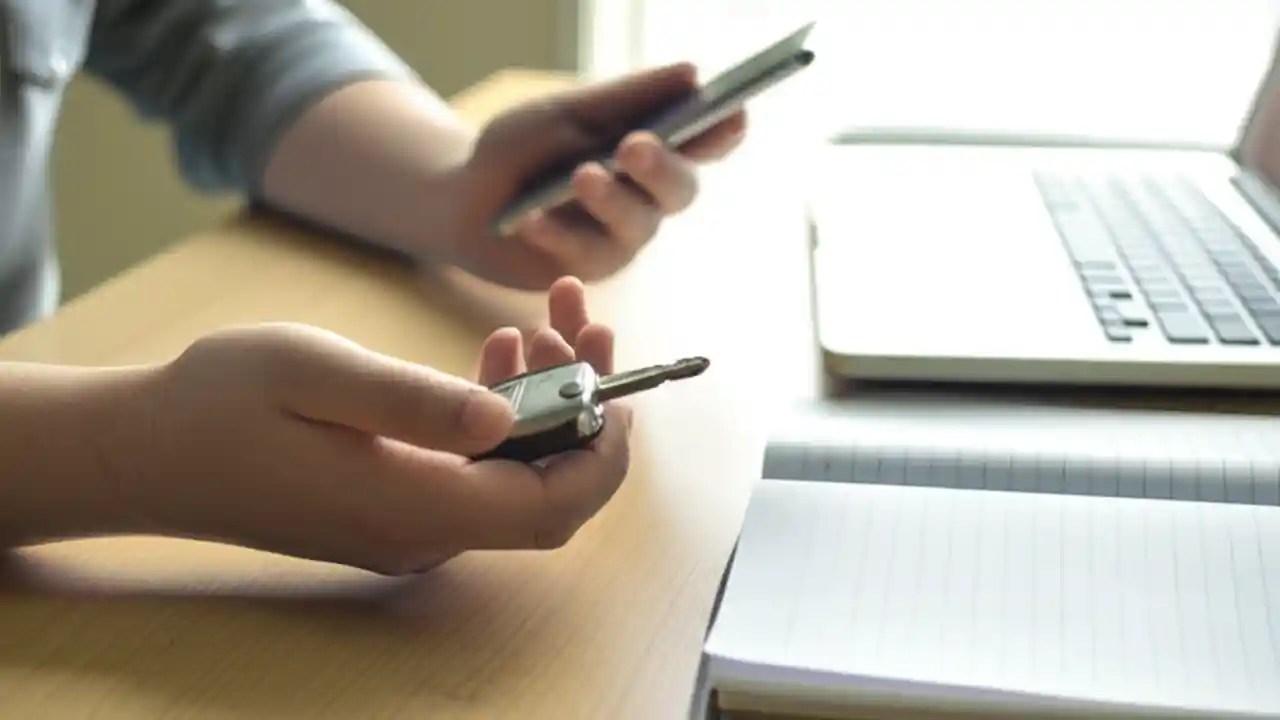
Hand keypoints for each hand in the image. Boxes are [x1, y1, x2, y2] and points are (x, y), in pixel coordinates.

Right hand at [132, 277, 629, 574]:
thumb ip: (414, 399)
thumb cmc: (217, 402)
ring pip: (509, 479)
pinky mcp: (388, 511)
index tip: (625, 389)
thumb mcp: (315, 372)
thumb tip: (505, 416)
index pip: (548, 504)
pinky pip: (471, 474)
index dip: (603, 455)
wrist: (144, 453)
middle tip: (588, 328)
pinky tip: (491, 361)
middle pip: (541, 492)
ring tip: (538, 328)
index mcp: (410, 505)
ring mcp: (403, 528)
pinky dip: (496, 421)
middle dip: (582, 413)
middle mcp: (419, 532)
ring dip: (540, 409)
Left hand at [443, 63, 745, 287]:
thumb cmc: (522, 151)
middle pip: (679, 189)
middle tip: (634, 146)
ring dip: (610, 199)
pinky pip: (582, 254)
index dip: (723, 133)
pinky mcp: (586, 270)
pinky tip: (531, 218)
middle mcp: (647, 199)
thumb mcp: (566, 113)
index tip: (733, 114)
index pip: (702, 143)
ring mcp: (620, 238)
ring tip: (581, 176)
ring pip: (636, 225)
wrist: (464, 201)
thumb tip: (694, 73)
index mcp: (652, 152)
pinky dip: (555, 231)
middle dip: (662, 167)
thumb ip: (627, 98)